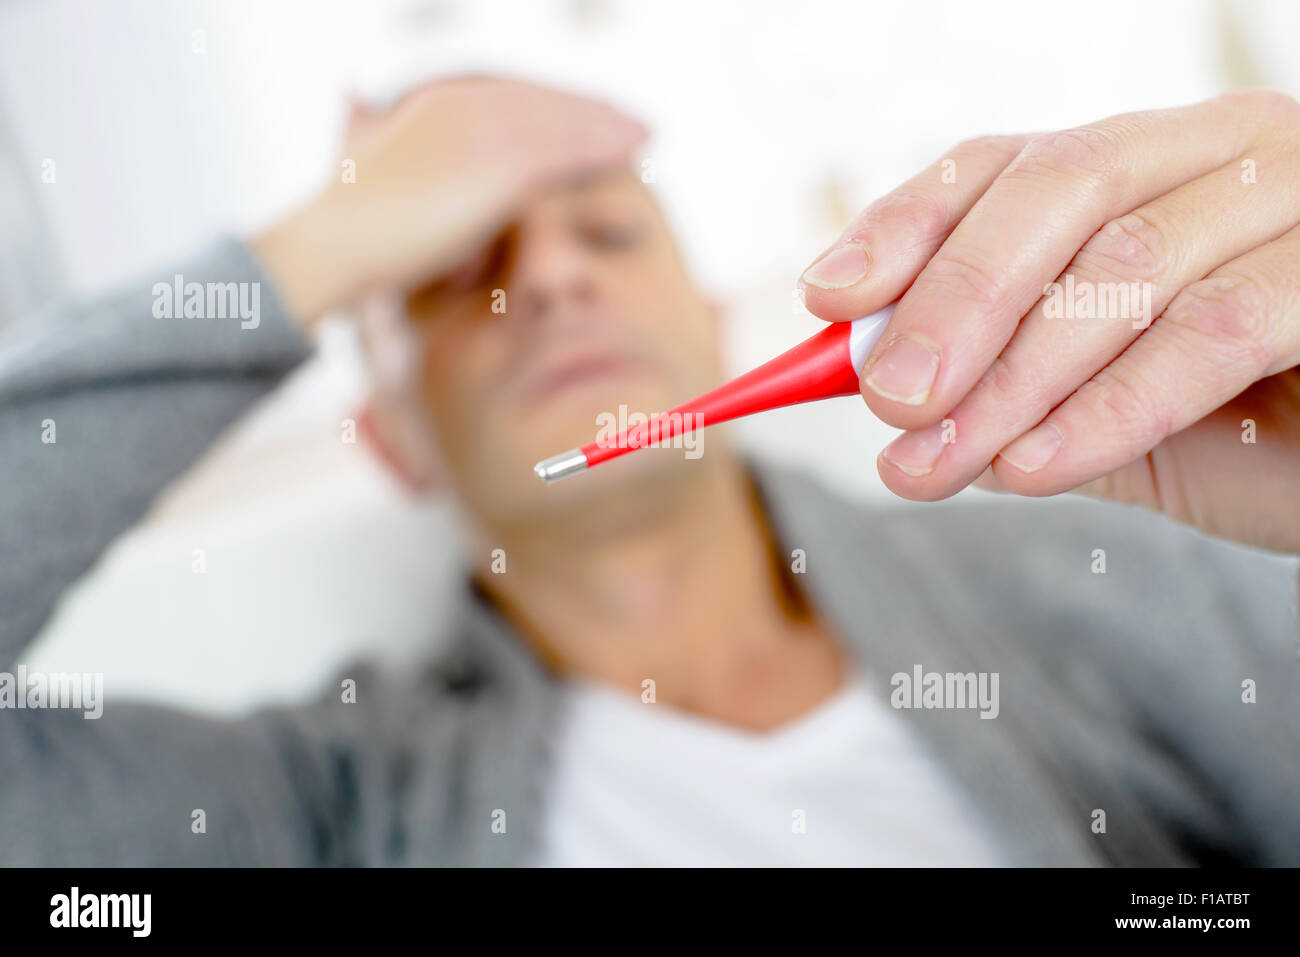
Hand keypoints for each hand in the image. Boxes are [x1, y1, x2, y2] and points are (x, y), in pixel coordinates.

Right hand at [253, 76, 646, 323]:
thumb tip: (350, 95)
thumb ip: (370, 130)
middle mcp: (465, 104)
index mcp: (437, 103)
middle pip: (546, 104)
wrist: (334, 245)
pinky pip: (569, 153)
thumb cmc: (347, 226)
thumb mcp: (361, 160)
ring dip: (610, 127)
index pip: (513, 98)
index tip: (589, 116)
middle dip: (592, 112)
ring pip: (565, 125)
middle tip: (632, 123)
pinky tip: (636, 152)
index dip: (557, 108)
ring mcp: (486, 132)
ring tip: (647, 136)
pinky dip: (606, 148)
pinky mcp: (503, 167)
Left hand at [800, 89, 1299, 552]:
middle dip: (954, 298)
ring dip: (1009, 381)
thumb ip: (1005, 385)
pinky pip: (1213, 333)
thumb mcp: (1091, 406)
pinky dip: (1109, 407)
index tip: (828, 296)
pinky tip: (1032, 468)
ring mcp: (1293, 197)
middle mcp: (1219, 153)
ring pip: (1124, 265)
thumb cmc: (1238, 433)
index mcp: (1147, 165)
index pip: (1007, 164)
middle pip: (1061, 187)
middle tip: (885, 398)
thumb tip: (881, 384)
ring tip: (933, 464)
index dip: (911, 224)